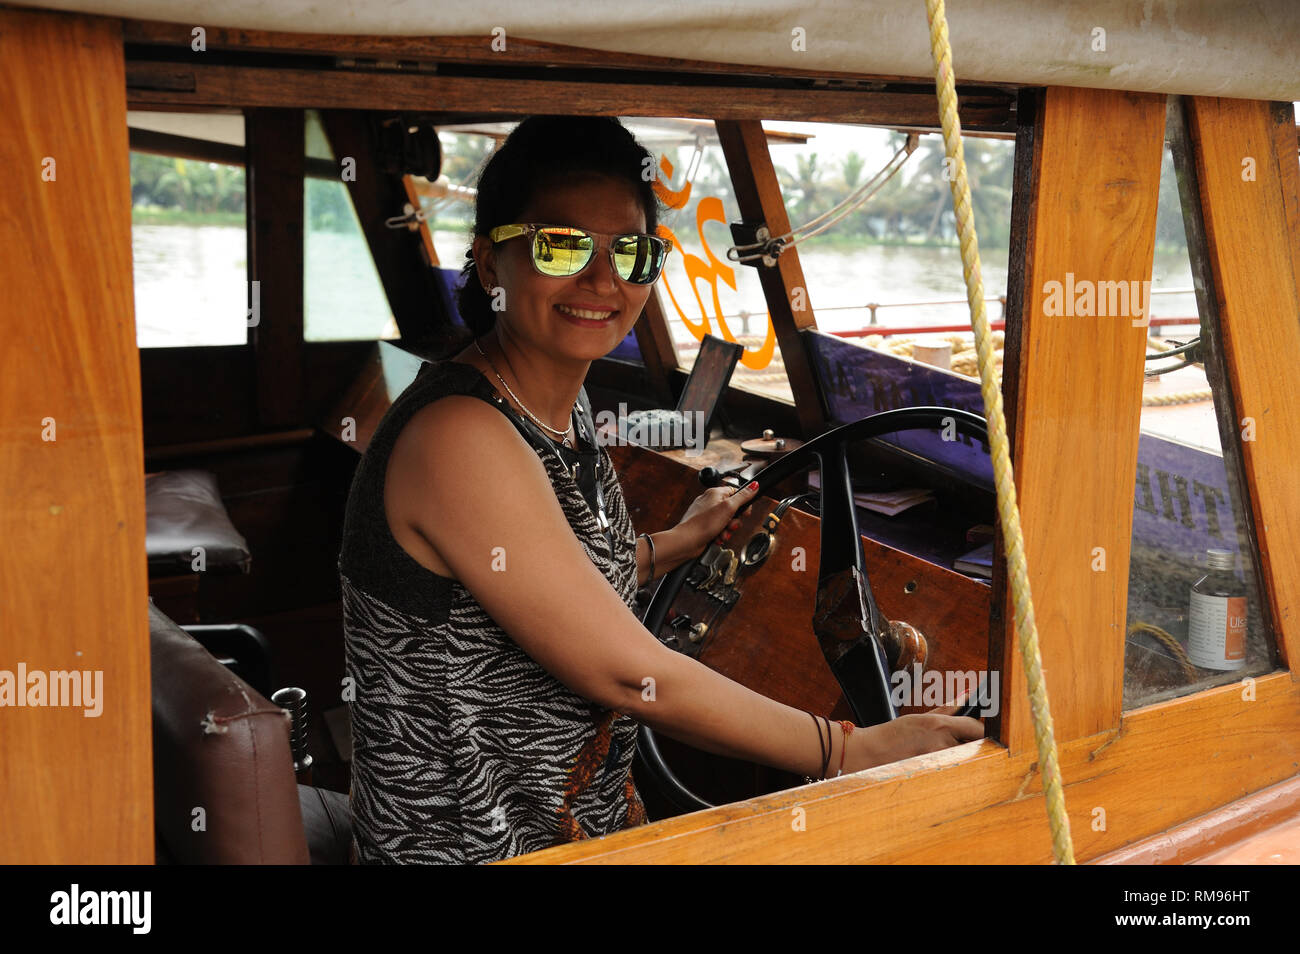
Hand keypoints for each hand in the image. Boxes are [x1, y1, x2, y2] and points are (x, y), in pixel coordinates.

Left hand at [674, 480, 761, 553]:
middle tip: (730, 525)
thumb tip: (754, 485)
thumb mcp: (728, 508)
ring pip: (726, 521)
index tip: (745, 513)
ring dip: (727, 530)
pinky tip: (717, 538)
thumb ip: (743, 497)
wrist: (687, 541)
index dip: (743, 504)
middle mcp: (710, 502)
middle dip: (734, 521)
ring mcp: (707, 515)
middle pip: (733, 510)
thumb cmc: (703, 524)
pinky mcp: (705, 526)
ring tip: (722, 534)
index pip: (736, 493)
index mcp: (715, 493)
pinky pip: (719, 529)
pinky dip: (720, 535)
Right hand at [844, 705, 983, 772]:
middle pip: (976, 745)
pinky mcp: (936, 775)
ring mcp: (940, 763)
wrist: (873, 755)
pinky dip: (951, 766)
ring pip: (966, 758)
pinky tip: (937, 762)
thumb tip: (966, 697)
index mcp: (939, 726)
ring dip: (962, 754)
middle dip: (974, 742)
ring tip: (945, 751)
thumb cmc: (894, 735)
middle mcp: (942, 745)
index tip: (980, 726)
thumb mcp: (921, 718)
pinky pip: (953, 769)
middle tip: (966, 740)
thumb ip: (948, 710)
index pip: (975, 727)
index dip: (980, 727)